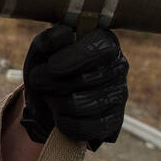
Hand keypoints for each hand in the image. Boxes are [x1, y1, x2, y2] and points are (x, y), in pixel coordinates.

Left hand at [21, 24, 127, 150]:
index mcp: (105, 42)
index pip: (99, 48)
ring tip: (52, 97)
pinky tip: (61, 115)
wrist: (48, 102)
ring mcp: (119, 94)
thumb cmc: (48, 70)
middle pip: (84, 79)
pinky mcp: (114, 121)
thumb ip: (49, 39)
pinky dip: (63, 123)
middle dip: (52, 83)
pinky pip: (83, 127)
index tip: (51, 66)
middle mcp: (119, 66)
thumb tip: (65, 34)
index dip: (74, 58)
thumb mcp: (42, 51)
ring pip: (80, 104)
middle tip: (40, 81)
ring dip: (55, 103)